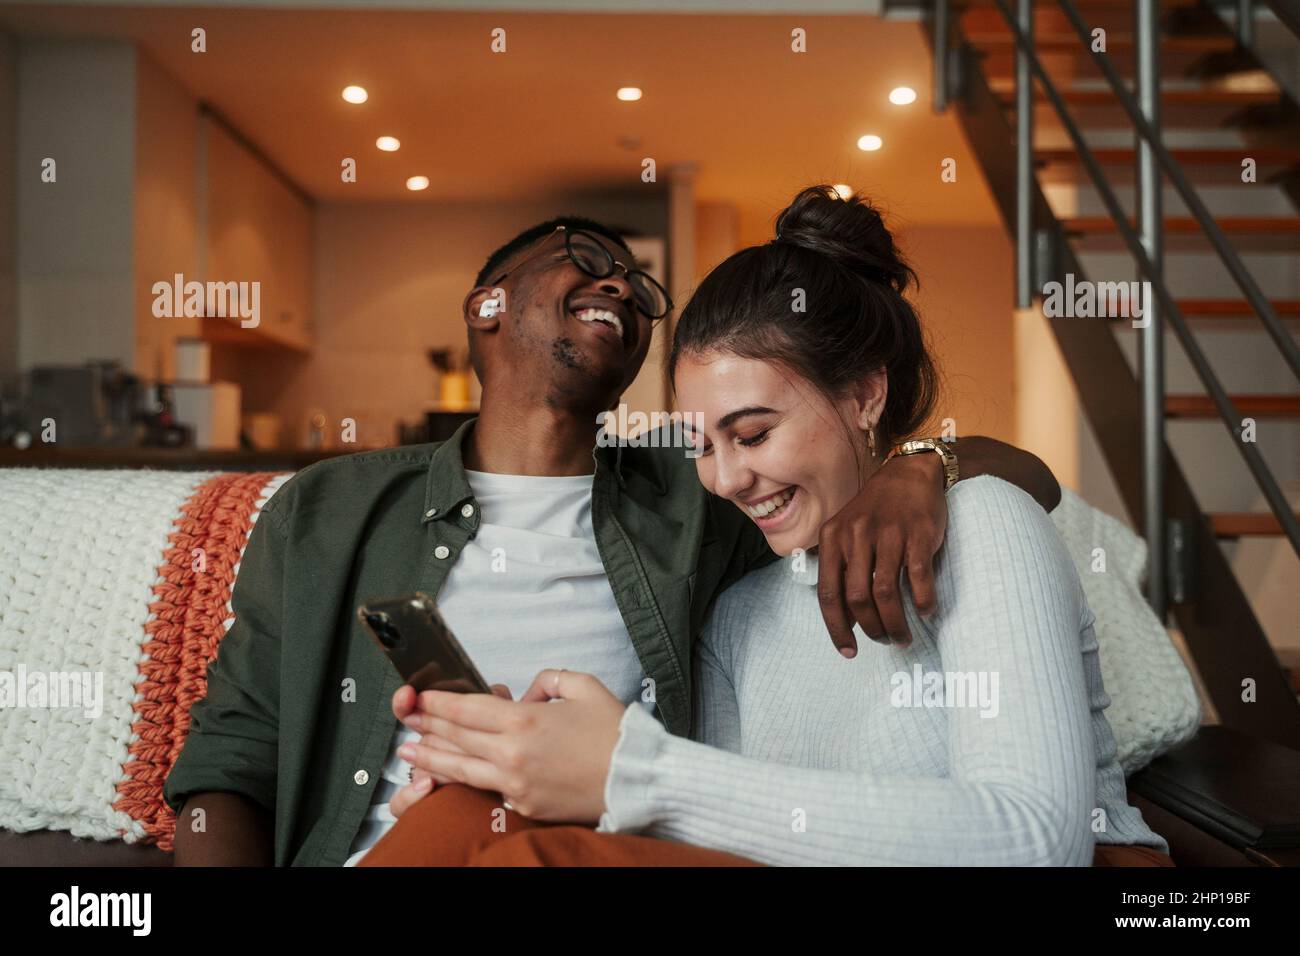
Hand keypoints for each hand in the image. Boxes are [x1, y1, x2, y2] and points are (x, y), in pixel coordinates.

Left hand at [393, 670, 625, 824]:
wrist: (636, 778)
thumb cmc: (614, 733)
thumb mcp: (583, 686)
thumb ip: (549, 679)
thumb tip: (528, 693)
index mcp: (525, 720)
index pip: (466, 709)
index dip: (438, 702)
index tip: (421, 697)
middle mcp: (512, 753)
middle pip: (457, 737)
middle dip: (427, 725)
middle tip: (408, 718)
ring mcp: (515, 783)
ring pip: (461, 768)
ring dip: (431, 757)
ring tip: (408, 751)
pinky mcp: (523, 804)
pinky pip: (486, 788)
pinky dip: (463, 779)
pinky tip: (449, 774)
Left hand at [816, 451, 946, 653]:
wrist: (909, 472)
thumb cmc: (876, 511)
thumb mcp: (846, 532)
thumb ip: (840, 569)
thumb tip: (843, 618)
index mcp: (833, 537)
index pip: (829, 594)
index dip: (837, 628)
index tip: (848, 651)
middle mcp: (856, 535)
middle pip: (857, 598)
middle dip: (871, 629)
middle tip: (884, 640)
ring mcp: (888, 534)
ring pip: (885, 593)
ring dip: (895, 623)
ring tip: (902, 637)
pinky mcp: (918, 534)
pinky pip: (917, 577)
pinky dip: (922, 601)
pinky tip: (925, 611)